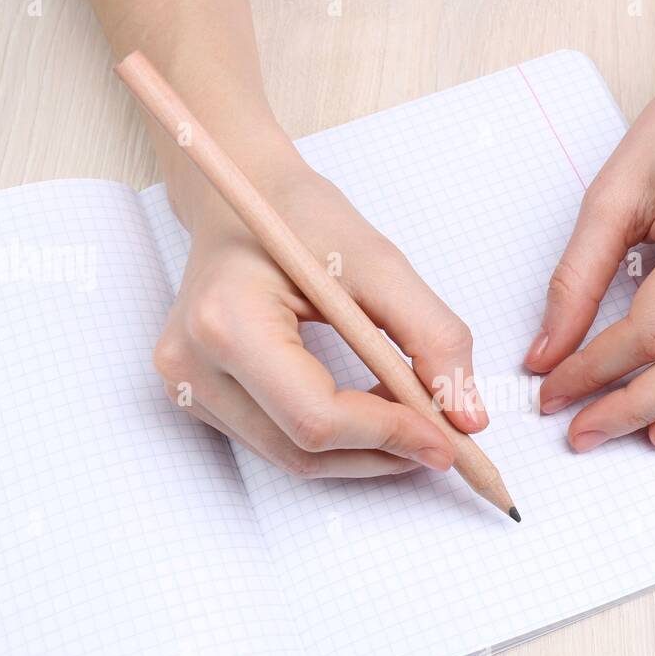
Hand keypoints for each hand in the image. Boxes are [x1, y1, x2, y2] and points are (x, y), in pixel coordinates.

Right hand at [154, 160, 487, 478]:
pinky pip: (277, 443)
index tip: (448, 438)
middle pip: (303, 450)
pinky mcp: (197, 397)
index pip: (316, 415)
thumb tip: (467, 417)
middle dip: (382, 452)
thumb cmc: (301, 217)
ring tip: (410, 416)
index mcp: (227, 321)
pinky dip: (335, 440)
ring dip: (363, 451)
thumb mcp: (379, 263)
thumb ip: (431, 336)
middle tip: (443, 438)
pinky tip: (369, 408)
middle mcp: (192, 365)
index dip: (389, 435)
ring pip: (292, 458)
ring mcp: (187, 386)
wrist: (241, 197)